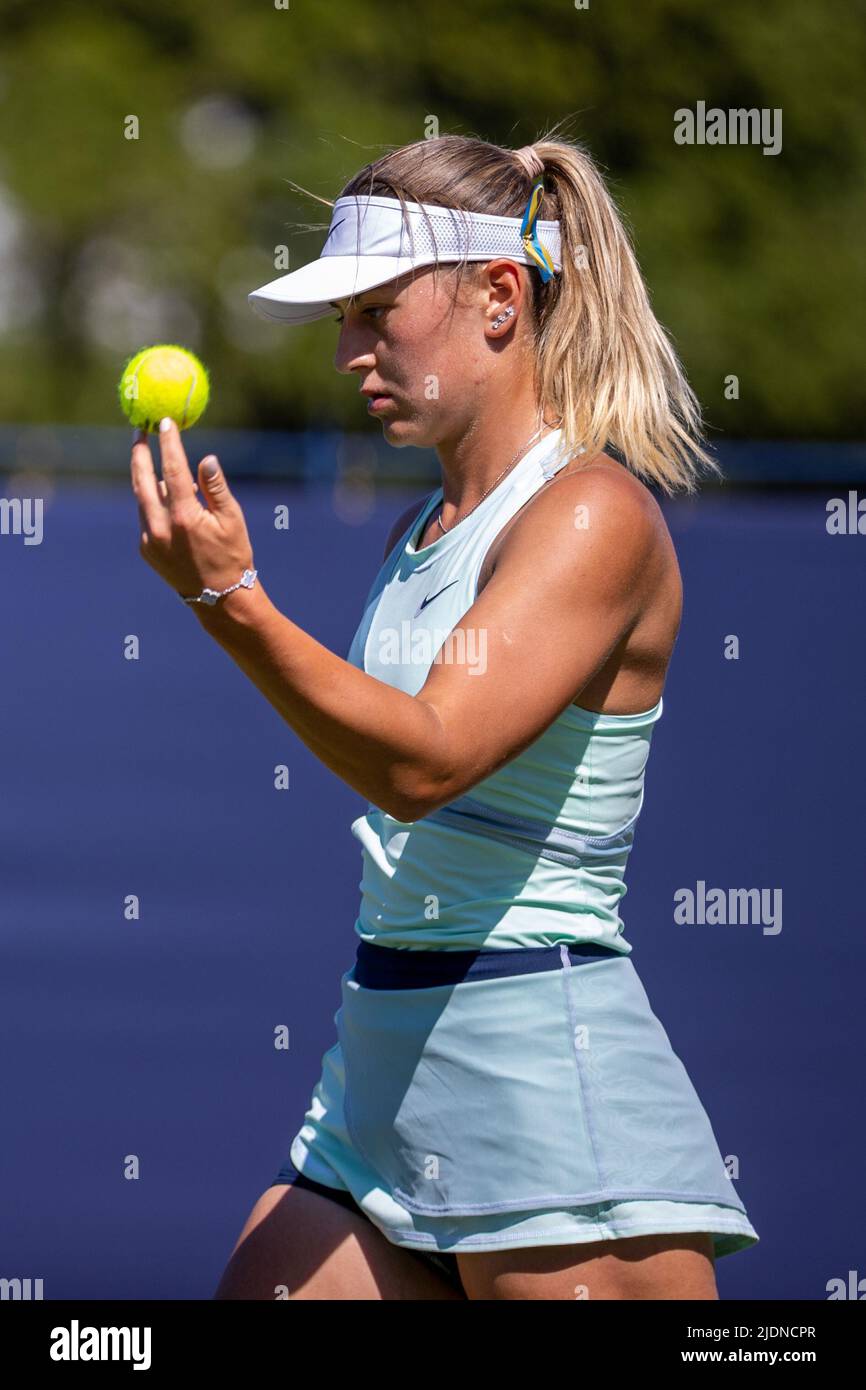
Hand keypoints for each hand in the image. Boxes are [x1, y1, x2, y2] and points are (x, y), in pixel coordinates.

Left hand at [131, 418, 253, 600]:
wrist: (219, 598)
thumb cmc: (233, 555)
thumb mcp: (232, 519)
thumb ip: (215, 487)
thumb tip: (206, 458)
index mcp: (185, 518)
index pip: (173, 470)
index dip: (169, 444)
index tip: (165, 423)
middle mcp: (161, 528)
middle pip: (142, 480)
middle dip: (140, 453)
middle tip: (139, 431)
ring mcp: (150, 540)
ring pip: (143, 499)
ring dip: (149, 479)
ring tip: (161, 466)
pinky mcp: (146, 549)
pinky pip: (147, 516)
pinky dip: (155, 504)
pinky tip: (170, 503)